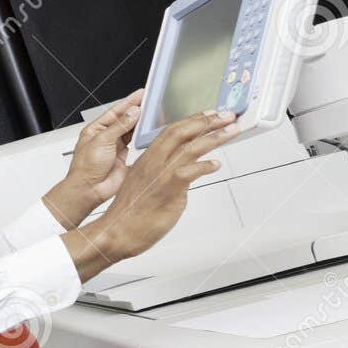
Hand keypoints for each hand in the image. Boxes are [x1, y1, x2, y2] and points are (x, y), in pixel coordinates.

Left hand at [44, 90, 141, 228]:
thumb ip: (119, 126)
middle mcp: (106, 137)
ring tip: (153, 113)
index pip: (115, 111)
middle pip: (125, 120)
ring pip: (131, 131)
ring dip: (141, 123)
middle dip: (137, 111)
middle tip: (152, 101)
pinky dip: (143, 137)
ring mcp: (115, 147)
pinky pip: (136, 144)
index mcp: (95, 129)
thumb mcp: (102, 141)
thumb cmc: (85, 167)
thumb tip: (132, 112)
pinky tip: (150, 131)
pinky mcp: (124, 157)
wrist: (89, 189)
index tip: (141, 93)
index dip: (129, 102)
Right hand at [62, 110, 238, 281]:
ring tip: (231, 131)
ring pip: (189, 148)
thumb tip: (182, 174)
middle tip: (226, 115)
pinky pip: (189, 171)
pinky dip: (205, 166)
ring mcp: (160, 175)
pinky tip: (215, 165)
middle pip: (180, 132)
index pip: (170, 131)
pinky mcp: (168, 190)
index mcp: (146, 160)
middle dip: (206, 121)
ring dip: (213, 137)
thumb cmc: (130, 214)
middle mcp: (152, 163)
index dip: (192, 120)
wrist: (117, 232)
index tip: (209, 114)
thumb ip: (162, 175)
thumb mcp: (143, 185)